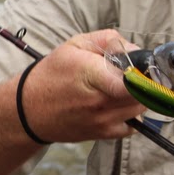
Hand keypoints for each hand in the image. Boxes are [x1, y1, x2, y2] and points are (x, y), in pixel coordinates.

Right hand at [16, 29, 146, 142]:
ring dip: (140, 97)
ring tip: (124, 87)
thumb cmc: (52, 74)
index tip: (143, 67)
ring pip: (141, 109)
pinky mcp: (104, 134)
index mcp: (91, 74)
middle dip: (144, 81)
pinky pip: (133, 125)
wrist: (29, 110)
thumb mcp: (75, 45)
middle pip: (142, 93)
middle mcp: (99, 101)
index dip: (143, 74)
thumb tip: (135, 51)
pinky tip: (119, 104)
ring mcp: (103, 120)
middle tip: (134, 74)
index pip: (130, 81)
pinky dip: (132, 114)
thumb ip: (108, 40)